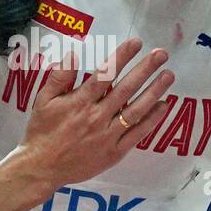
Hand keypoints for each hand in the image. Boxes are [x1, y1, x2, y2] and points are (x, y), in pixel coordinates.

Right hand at [19, 39, 173, 188]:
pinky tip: (163, 106)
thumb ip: (59, 76)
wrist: (41, 168)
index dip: (122, 57)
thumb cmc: (42, 131)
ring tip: (168, 76)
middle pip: (126, 89)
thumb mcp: (43, 100)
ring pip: (136, 111)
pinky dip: (151, 121)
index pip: (105, 74)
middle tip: (161, 54)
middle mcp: (97, 117)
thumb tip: (74, 53)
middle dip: (145, 70)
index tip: (136, 42)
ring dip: (154, 92)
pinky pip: (137, 134)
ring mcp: (107, 135)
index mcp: (80, 102)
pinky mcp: (114, 152)